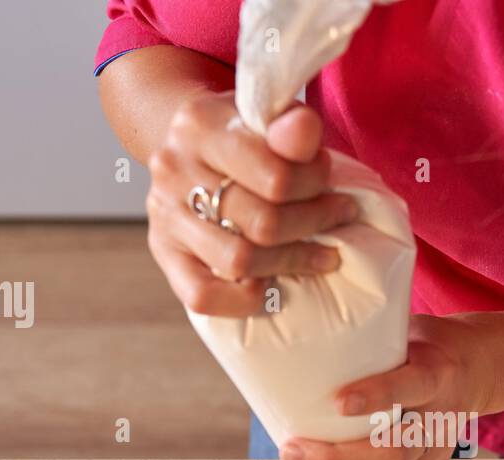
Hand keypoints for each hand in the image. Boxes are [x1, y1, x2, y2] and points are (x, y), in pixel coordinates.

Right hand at [145, 89, 358, 315]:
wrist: (187, 142)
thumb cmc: (240, 133)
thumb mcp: (267, 115)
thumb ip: (292, 125)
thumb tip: (306, 130)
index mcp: (200, 125)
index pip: (274, 176)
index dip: (315, 184)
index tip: (330, 181)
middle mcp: (173, 170)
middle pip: (262, 222)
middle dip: (313, 221)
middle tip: (339, 214)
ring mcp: (164, 216)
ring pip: (240, 260)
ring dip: (293, 260)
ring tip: (323, 253)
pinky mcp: (163, 252)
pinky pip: (202, 295)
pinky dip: (244, 299)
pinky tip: (271, 286)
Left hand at [276, 313, 494, 459]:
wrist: (473, 369)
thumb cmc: (425, 350)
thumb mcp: (404, 332)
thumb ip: (366, 342)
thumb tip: (301, 346)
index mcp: (437, 374)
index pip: (413, 385)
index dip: (377, 396)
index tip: (338, 402)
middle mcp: (440, 419)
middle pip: (394, 454)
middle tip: (291, 449)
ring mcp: (437, 455)